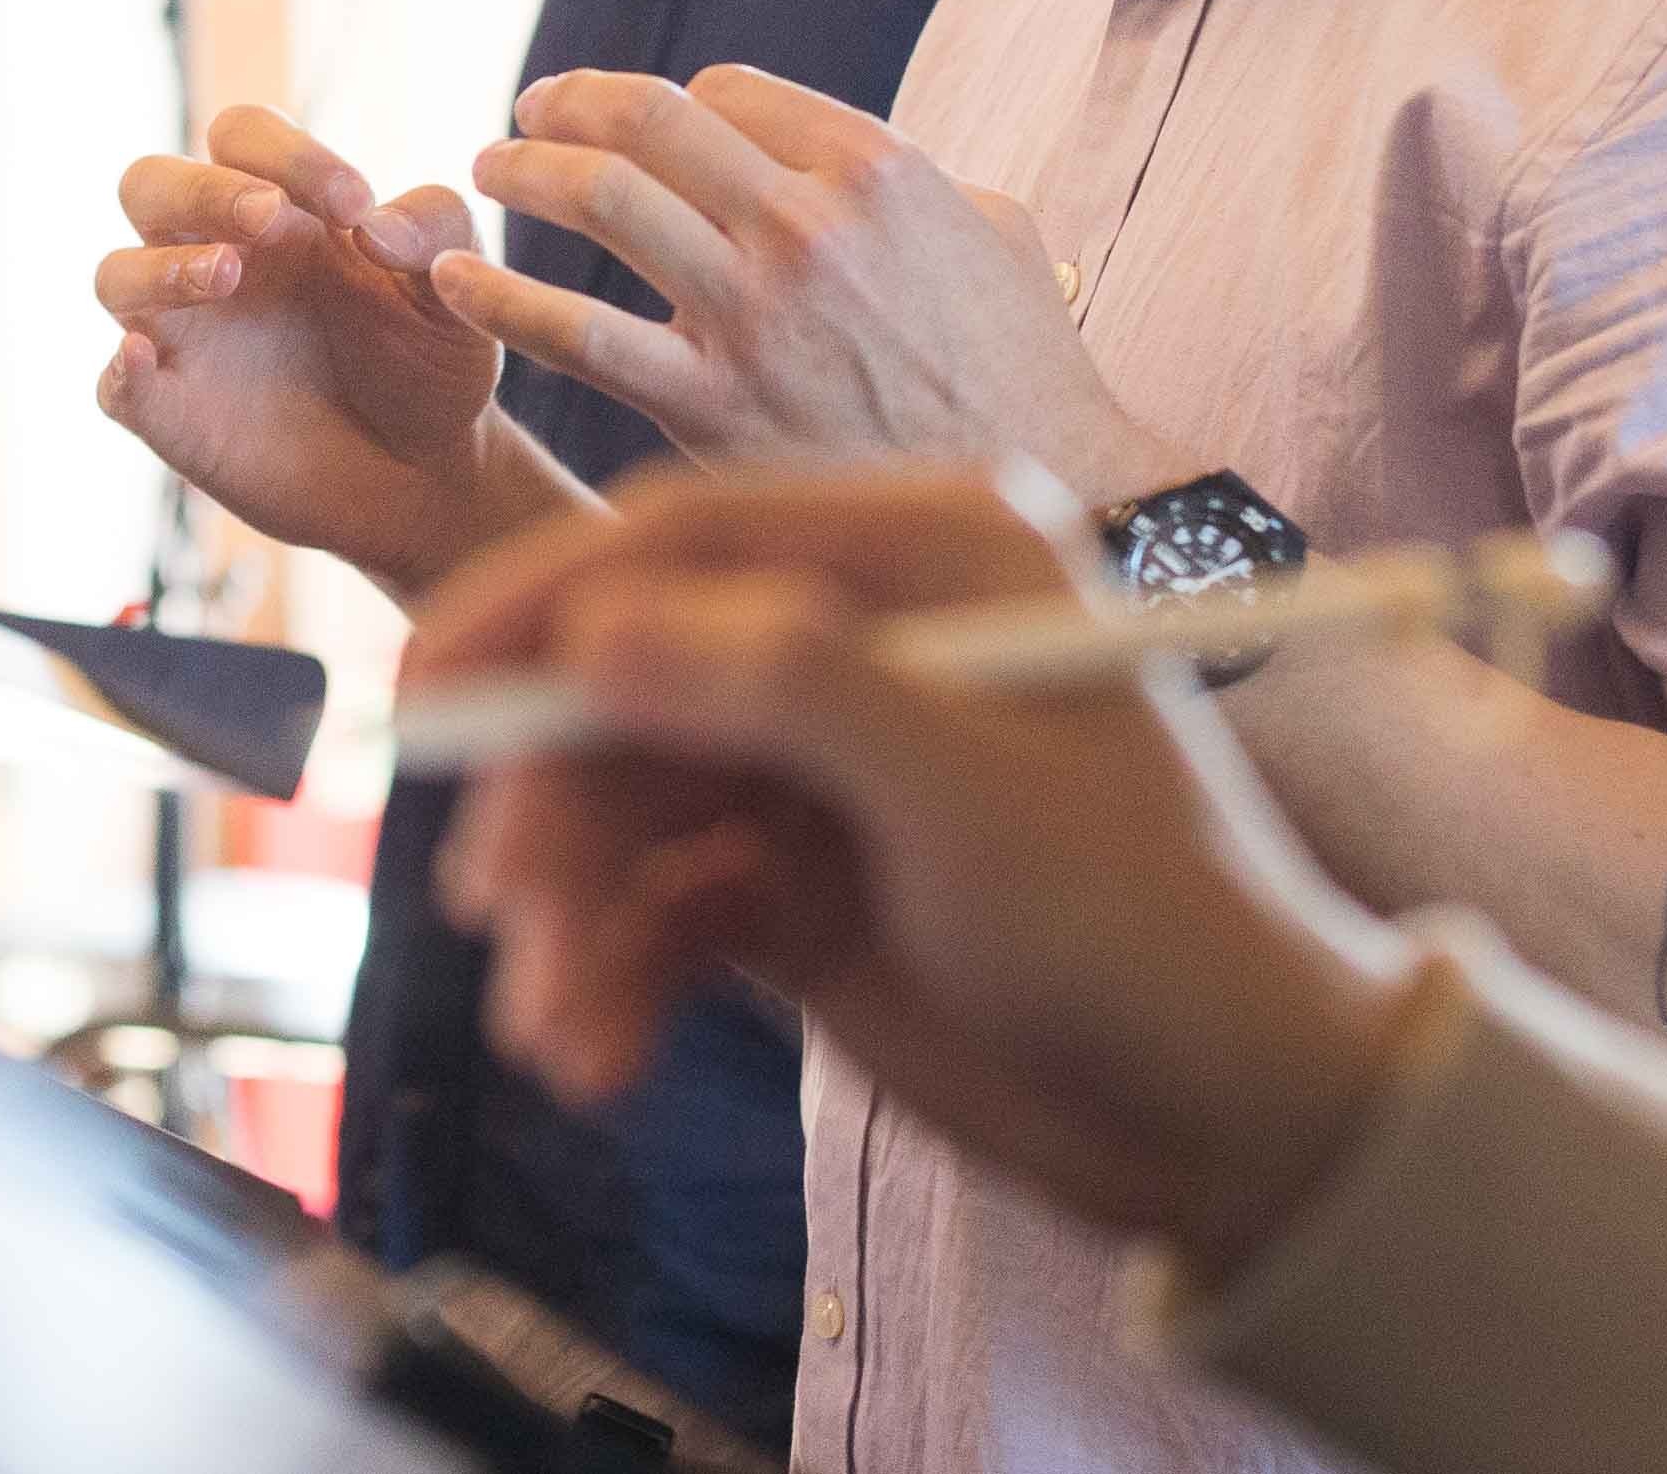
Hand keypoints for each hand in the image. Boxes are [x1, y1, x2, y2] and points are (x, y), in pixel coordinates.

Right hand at [90, 106, 581, 601]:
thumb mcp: (458, 285)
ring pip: (117, 277)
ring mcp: (186, 338)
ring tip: (229, 275)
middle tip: (269, 214)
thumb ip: (435, 227)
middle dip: (202, 189)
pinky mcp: (175, 416)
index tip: (355, 204)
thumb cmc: (433, 359)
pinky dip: (122, 371)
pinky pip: (116, 387)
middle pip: (149, 184)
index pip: (239, 136)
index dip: (287, 153)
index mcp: (279, 210)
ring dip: (161, 267)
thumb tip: (374, 226)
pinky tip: (144, 359)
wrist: (432, 473)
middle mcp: (217, 259)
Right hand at [411, 468, 1418, 1285]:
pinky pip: (657, 905)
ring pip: (628, 803)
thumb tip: (595, 629)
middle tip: (495, 904)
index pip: (687, 537)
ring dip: (572, 913)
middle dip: (552, 798)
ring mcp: (825, 765)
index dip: (543, 605)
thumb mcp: (973, 796)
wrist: (1239, 1130)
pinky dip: (613, 973)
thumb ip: (785, 687)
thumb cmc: (1151, 932)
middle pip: (632, 676)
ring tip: (558, 1027)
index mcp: (927, 557)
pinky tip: (598, 1054)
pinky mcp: (799, 882)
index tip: (427, 692)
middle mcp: (862, 638)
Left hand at [446, 64, 1174, 489]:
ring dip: (524, 170)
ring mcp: (756, 314)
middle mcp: (808, 223)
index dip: (669, 102)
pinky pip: (576, 335)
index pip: (724, 93)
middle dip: (568, 104)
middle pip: (647, 122)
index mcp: (875, 168)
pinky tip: (451, 281)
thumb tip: (850, 162)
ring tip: (486, 168)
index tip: (635, 121)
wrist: (1057, 500)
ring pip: (601, 199)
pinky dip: (498, 296)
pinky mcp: (714, 406)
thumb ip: (913, 180)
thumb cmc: (1028, 371)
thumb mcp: (995, 231)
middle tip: (528, 112)